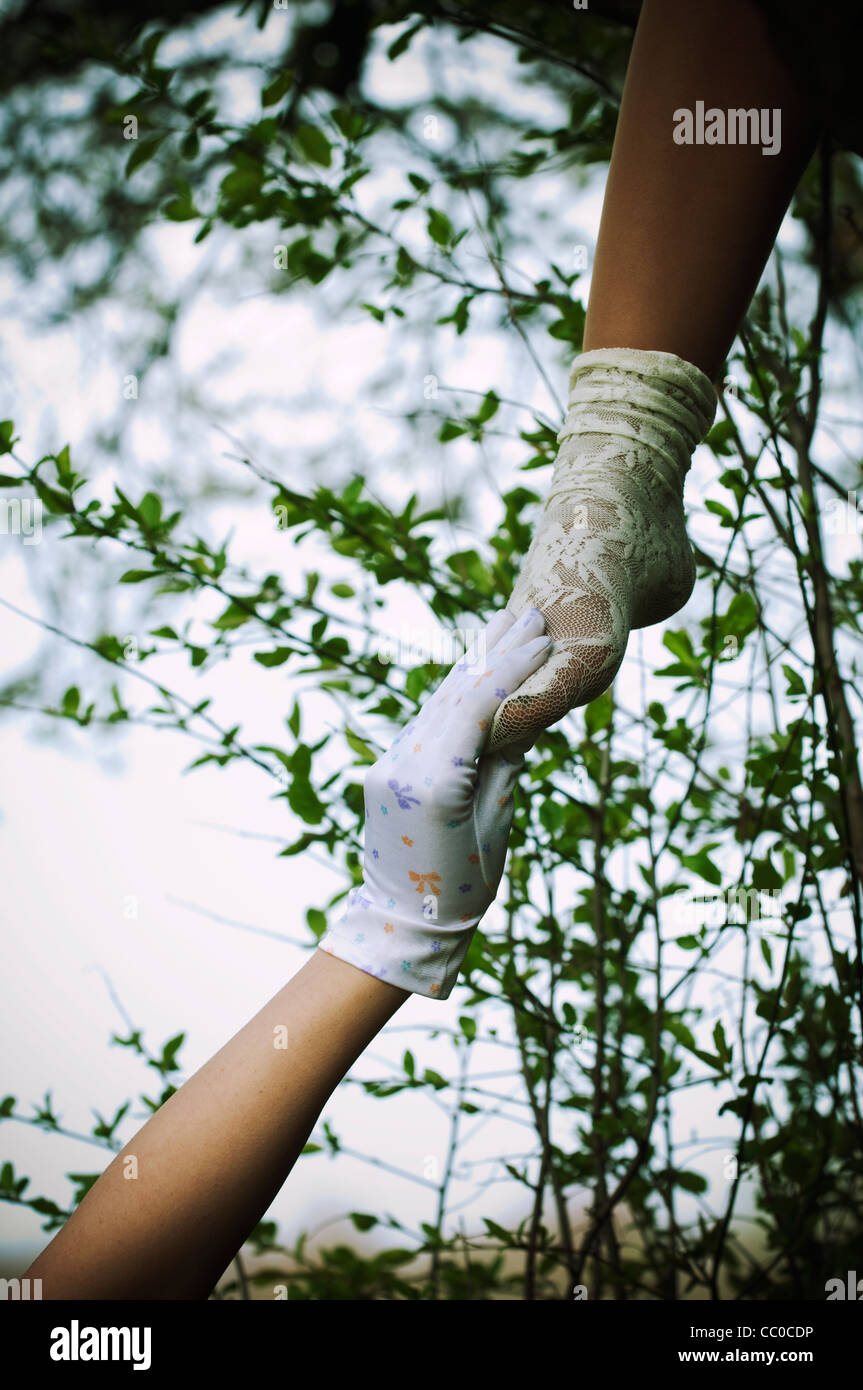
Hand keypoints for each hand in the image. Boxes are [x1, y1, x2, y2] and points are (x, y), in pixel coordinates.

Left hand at [318, 605, 551, 997]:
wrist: (402, 922)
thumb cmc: (462, 888)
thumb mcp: (496, 824)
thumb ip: (505, 764)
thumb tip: (520, 713)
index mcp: (435, 780)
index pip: (478, 704)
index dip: (513, 666)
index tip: (544, 635)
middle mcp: (403, 762)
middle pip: (455, 691)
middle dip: (494, 650)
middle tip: (531, 613)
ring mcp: (389, 762)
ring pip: (438, 700)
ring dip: (474, 663)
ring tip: (505, 628)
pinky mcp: (386, 767)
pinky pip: (427, 721)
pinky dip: (454, 693)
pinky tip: (475, 670)